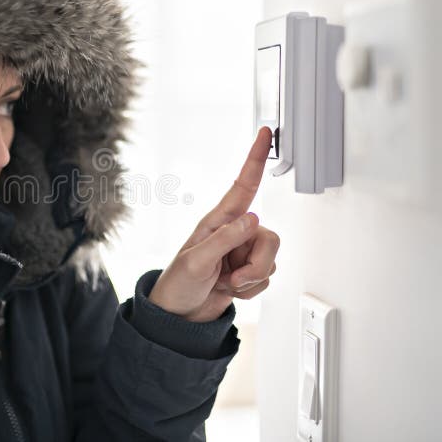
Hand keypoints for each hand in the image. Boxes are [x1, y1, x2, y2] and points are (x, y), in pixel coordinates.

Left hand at [148, 127, 279, 321]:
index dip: (255, 159)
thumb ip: (224, 240)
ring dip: (251, 280)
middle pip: (270, 237)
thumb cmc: (178, 283)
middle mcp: (234, 233)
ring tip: (226, 284)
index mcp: (218, 221)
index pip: (243, 186)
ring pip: (271, 261)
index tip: (265, 133)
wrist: (180, 315)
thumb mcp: (196, 262)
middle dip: (257, 265)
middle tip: (234, 278)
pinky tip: (231, 290)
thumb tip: (253, 219)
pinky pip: (267, 279)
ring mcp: (242, 253)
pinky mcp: (249, 272)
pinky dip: (251, 290)